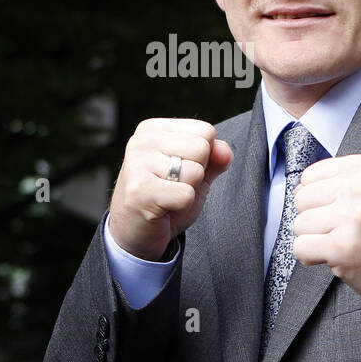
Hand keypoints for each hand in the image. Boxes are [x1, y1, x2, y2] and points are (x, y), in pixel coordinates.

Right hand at [108, 118, 233, 260]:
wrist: (136, 232)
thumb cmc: (167, 198)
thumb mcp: (197, 174)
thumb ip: (215, 158)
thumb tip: (224, 149)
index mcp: (153, 130)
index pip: (205, 130)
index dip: (203, 157)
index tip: (180, 171)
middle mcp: (141, 141)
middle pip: (202, 148)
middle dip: (197, 173)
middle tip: (174, 186)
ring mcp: (137, 164)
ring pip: (195, 171)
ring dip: (188, 190)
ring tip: (168, 196)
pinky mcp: (140, 190)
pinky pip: (186, 194)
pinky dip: (182, 206)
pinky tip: (162, 208)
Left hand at [291, 154, 360, 310]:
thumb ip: (338, 183)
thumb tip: (296, 191)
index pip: (309, 176)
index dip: (319, 198)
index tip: (343, 211)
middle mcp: (360, 188)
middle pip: (301, 199)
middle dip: (315, 219)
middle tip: (344, 230)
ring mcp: (352, 217)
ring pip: (299, 224)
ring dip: (315, 239)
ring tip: (344, 242)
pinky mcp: (343, 246)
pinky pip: (301, 248)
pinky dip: (312, 257)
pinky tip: (336, 257)